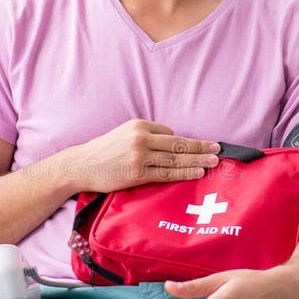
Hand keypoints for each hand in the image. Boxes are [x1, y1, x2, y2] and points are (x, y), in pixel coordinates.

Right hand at [63, 119, 220, 192]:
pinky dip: (183, 173)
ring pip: (175, 158)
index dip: (184, 143)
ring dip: (197, 161)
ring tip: (213, 162)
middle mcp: (141, 138)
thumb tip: (172, 144)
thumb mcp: (124, 134)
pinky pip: (166, 173)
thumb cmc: (104, 152)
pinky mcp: (137, 173)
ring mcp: (139, 156)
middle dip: (200, 147)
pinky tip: (197, 173)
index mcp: (139, 125)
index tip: (201, 147)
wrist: (82, 166)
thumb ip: (146, 137)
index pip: (169, 133)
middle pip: (178, 143)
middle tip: (217, 149)